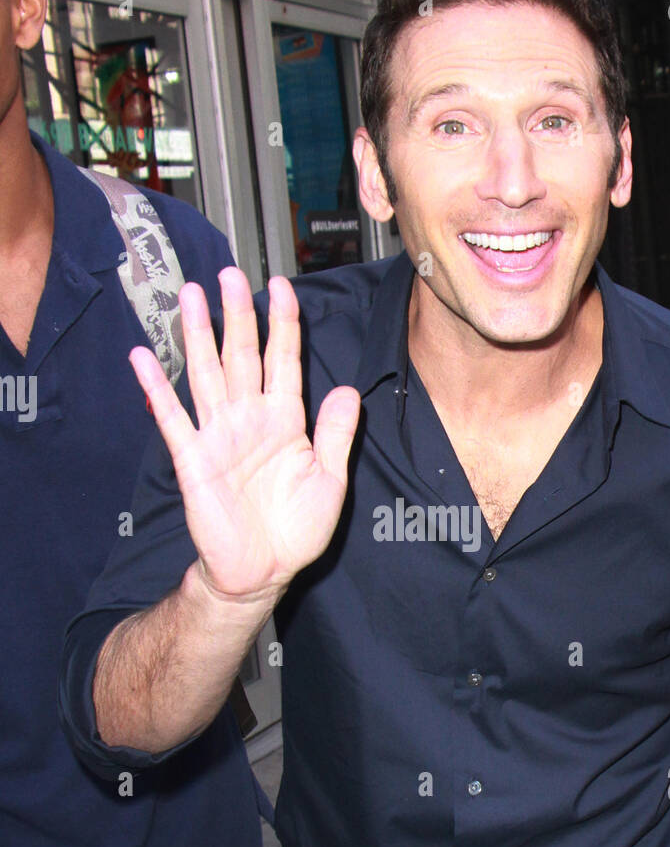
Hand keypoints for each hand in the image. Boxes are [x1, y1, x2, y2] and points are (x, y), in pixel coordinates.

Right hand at [128, 268, 361, 602]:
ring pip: (208, 374)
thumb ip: (337, 433)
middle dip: (236, 314)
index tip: (282, 286)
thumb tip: (350, 389)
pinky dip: (157, 388)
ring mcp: (219, 436)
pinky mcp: (193, 459)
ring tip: (190, 295)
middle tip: (229, 274)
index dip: (282, 323)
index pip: (283, 360)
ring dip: (199, 335)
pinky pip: (173, 418)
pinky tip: (143, 358)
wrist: (263, 572)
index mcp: (285, 420)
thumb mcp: (331, 479)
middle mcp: (250, 419)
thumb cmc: (296, 529)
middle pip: (241, 355)